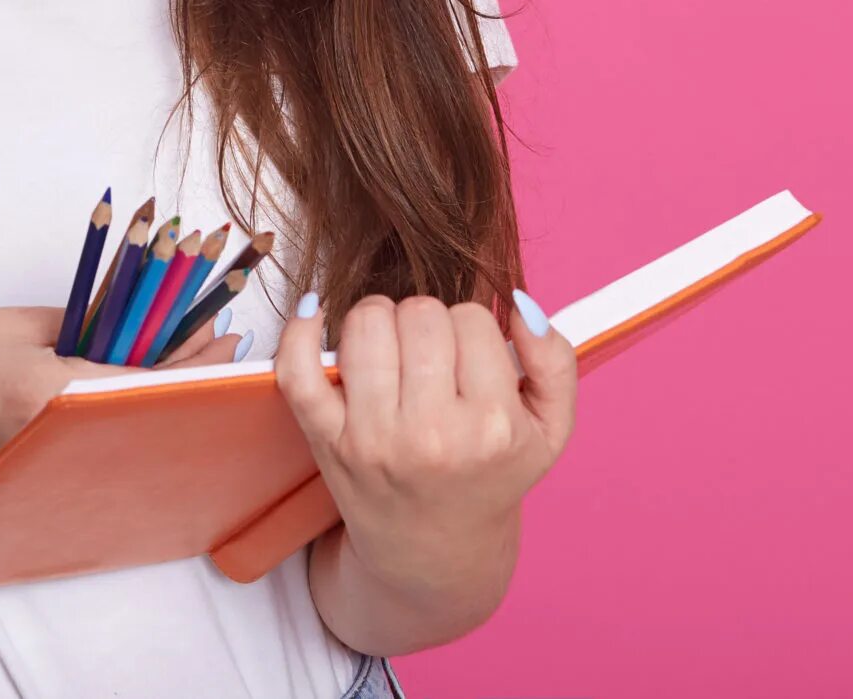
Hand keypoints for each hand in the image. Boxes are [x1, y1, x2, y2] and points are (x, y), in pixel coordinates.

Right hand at [0, 303, 245, 496]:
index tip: (227, 326)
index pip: (149, 378)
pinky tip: (146, 396)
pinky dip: (135, 424)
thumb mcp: (17, 325)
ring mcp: (57, 474)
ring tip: (194, 367)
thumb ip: (89, 320)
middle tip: (225, 345)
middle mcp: (64, 446)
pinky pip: (110, 452)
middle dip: (193, 380)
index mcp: (55, 397)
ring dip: (169, 404)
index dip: (197, 353)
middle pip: (154, 416)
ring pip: (137, 439)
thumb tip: (151, 314)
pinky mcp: (48, 484)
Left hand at [272, 290, 577, 594]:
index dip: (471, 327)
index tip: (469, 357)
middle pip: (420, 314)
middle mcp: (431, 434)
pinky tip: (315, 315)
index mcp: (492, 428)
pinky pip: (298, 370)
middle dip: (427, 322)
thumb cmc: (491, 477)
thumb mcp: (549, 431)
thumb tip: (519, 302)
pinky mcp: (326, 441)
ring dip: (379, 321)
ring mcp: (372, 438)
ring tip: (392, 349)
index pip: (472, 319)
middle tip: (432, 356)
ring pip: (367, 323)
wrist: (435, 551)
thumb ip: (554, 360)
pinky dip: (299, 334)